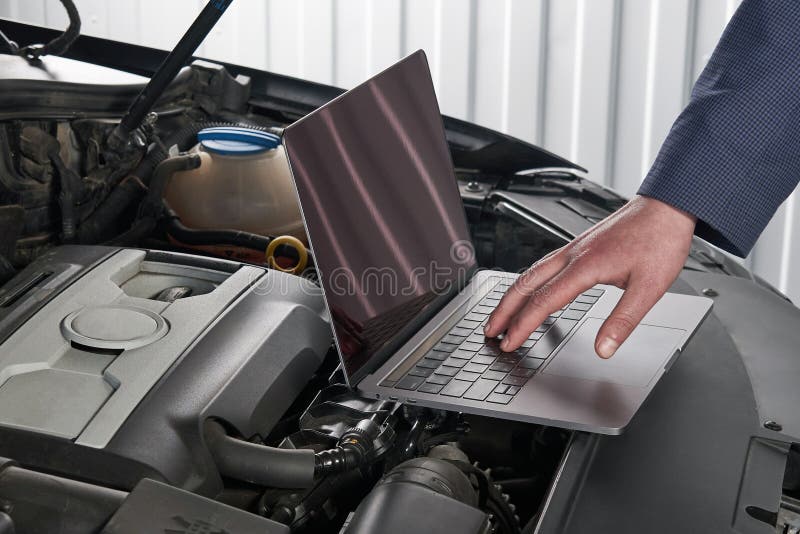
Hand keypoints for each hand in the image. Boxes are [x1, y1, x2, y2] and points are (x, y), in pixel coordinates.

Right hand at [484, 195, 696, 357]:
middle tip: (489, 330)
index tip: (509, 342)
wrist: (667, 207)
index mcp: (585, 266)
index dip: (522, 325)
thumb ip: (623, 321)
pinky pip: (542, 265)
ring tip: (500, 314)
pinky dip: (527, 281)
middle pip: (525, 284)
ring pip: (530, 272)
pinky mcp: (579, 245)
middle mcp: (572, 255)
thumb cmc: (660, 241)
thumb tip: (604, 349)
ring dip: (511, 295)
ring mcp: (573, 248)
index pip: (543, 301)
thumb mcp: (649, 288)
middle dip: (503, 310)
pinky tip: (529, 288)